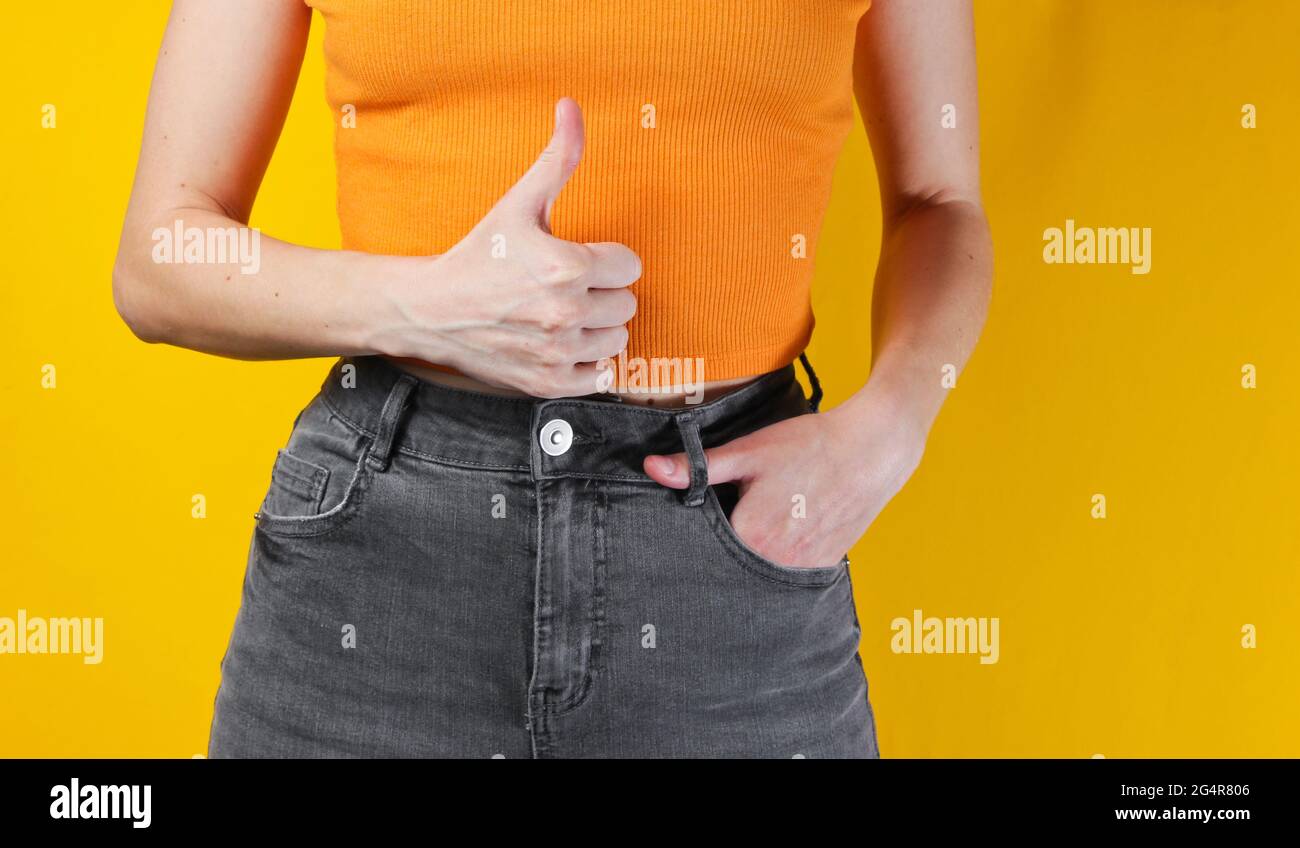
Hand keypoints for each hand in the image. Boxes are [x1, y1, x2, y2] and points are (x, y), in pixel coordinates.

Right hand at [375, 98, 641, 397]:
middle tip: (567, 287)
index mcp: (566, 267)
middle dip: (603, 293)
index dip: (606, 260)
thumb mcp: (518, 204)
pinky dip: (586, 363)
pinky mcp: (548, 384)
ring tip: (565, 315)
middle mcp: (566, 314)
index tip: (578, 259)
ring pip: (618, 339)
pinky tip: (561, 344)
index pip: (630, 266)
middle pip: (627, 303)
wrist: (430, 311)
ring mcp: (557, 353)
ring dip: (598, 328)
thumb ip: (557, 160)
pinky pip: (600, 376)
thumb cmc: (478, 255)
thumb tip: (572, 108)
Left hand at [643, 394, 926, 567]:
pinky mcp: (822, 568)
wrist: (873, 449)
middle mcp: (774, 563)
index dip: (698, 529)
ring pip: (759, 568)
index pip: (703, 545)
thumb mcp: (747, 451)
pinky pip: (787, 571)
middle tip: (741, 508)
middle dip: (724, 543)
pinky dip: (779, 556)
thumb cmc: (808, 445)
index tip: (701, 514)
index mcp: (749, 536)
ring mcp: (802, 569)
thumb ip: (698, 467)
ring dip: (752, 552)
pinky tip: (789, 527)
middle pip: (731, 561)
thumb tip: (650, 468)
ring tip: (767, 517)